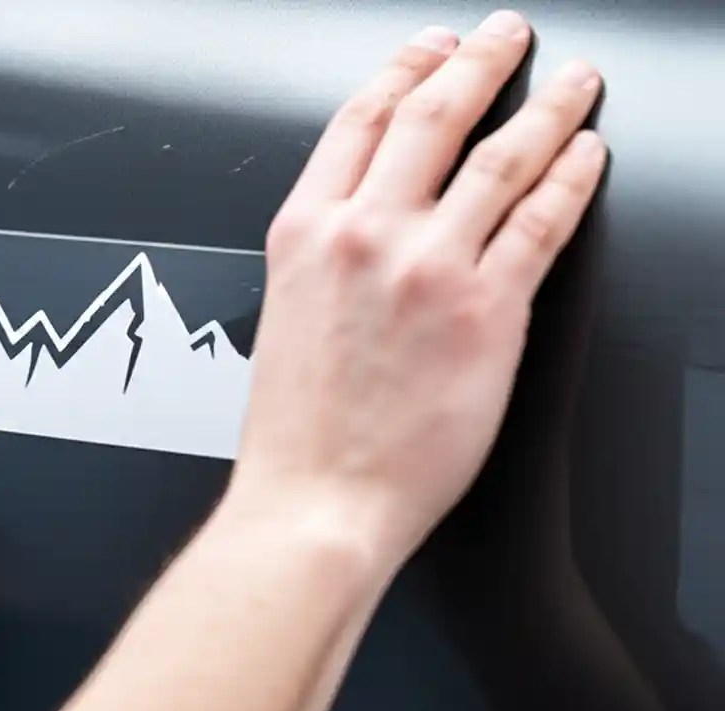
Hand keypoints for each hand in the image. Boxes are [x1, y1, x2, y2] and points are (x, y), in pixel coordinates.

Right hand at [233, 10, 606, 559]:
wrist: (317, 500)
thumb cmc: (298, 428)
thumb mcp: (287, 312)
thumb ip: (330, 251)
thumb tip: (379, 216)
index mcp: (305, 231)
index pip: (361, 120)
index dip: (405, 69)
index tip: (432, 49)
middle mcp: (365, 234)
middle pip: (435, 115)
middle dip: (481, 61)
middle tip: (509, 36)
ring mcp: (429, 266)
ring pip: (502, 158)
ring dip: (548, 108)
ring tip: (575, 84)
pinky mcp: (489, 309)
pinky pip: (543, 222)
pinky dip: (573, 178)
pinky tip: (586, 157)